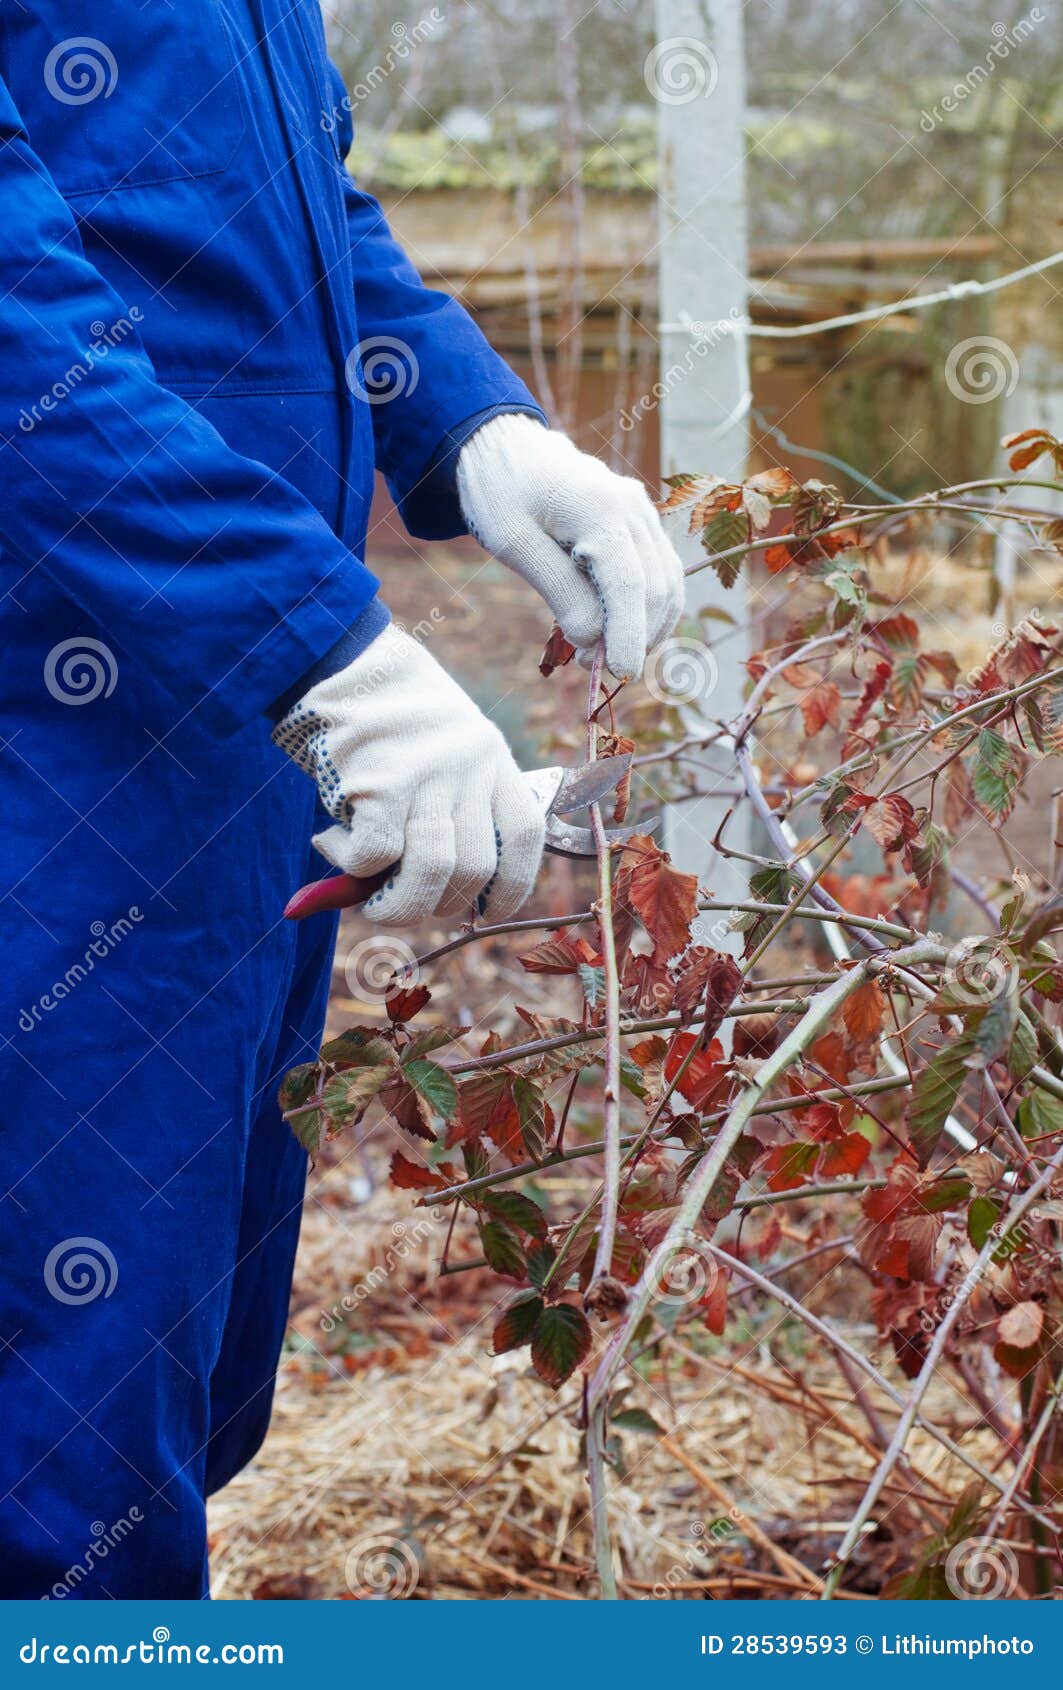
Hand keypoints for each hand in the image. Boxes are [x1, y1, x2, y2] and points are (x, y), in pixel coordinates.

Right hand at [273, 624, 544, 923]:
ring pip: (433, 873)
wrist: (339, 659)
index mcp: (493, 757)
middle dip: (440, 905)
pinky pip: (376, 856)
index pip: (523, 836)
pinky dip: (352, 866)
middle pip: (476, 868)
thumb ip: (444, 813)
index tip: (489, 913)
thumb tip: (426, 900)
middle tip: (404, 903)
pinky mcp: (380, 783)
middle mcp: (469, 766)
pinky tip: (331, 844)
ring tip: (372, 900)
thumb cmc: (387, 718)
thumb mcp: (437, 752)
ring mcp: (427, 775)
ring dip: (398, 905)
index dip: (513, 887)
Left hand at [457, 413, 684, 679]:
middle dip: (634, 637)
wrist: (506, 447)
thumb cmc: (501, 493)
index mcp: (600, 508)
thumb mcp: (513, 543)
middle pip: (656, 588)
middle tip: (593, 668)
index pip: (630, 585)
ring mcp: (643, 514)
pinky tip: (618, 630)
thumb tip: (592, 638)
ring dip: (647, 628)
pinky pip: (660, 574)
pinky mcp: (641, 524)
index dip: (629, 635)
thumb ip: (558, 590)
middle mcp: (633, 508)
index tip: (621, 674)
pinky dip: (647, 608)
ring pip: (667, 584)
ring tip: (604, 654)